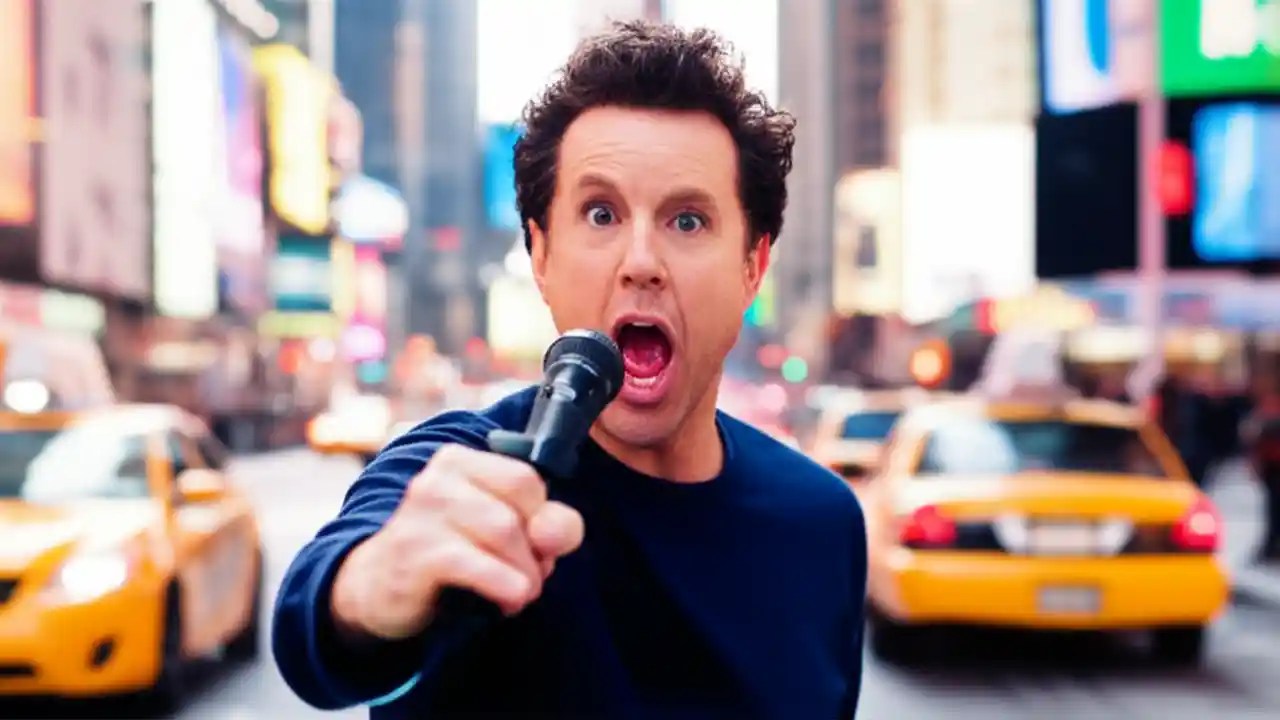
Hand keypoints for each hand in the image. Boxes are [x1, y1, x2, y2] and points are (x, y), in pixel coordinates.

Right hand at [330, 444, 584, 641]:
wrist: (376, 588)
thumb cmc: (448, 554)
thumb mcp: (504, 533)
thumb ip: (549, 524)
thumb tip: (551, 533)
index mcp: (458, 460)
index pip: (525, 479)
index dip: (542, 519)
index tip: (534, 548)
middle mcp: (436, 477)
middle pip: (518, 508)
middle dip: (535, 551)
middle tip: (529, 577)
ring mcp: (420, 511)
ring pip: (504, 531)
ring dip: (524, 572)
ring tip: (521, 593)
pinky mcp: (413, 551)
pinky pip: (477, 564)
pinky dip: (504, 586)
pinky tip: (508, 602)